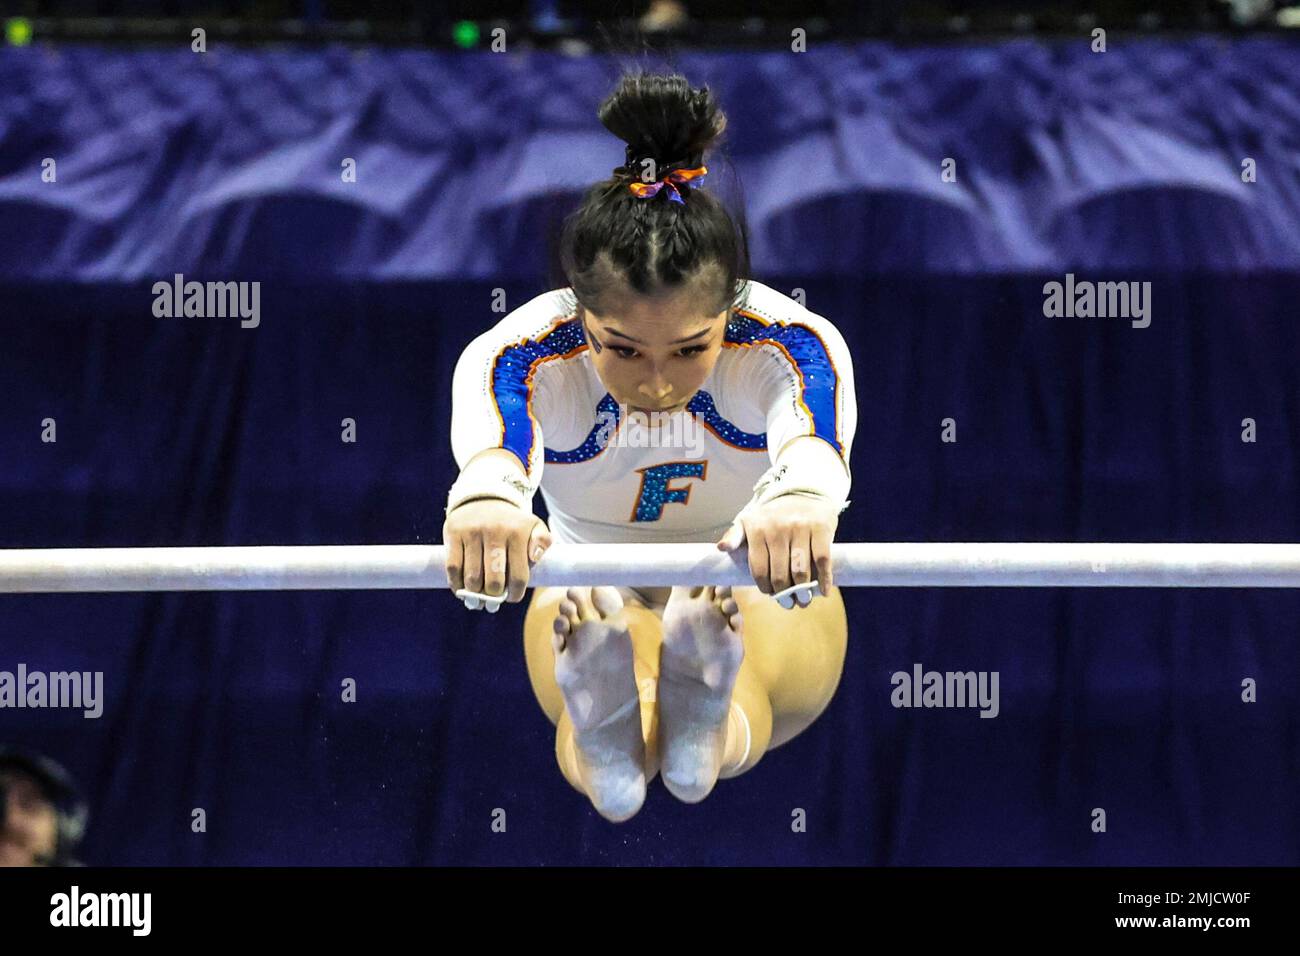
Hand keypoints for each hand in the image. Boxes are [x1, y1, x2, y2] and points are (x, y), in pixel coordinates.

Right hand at [443, 499, 551, 605]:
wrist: (484, 499)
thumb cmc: (511, 523)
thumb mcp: (533, 526)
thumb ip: (542, 541)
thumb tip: (536, 557)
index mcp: (517, 533)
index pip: (518, 576)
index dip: (514, 594)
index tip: (511, 598)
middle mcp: (495, 531)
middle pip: (494, 581)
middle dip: (494, 597)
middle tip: (493, 601)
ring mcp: (472, 532)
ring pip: (472, 577)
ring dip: (474, 594)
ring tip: (478, 599)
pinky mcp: (454, 533)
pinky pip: (453, 568)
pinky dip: (456, 584)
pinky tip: (462, 589)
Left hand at [716, 494, 837, 602]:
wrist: (803, 491)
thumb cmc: (773, 514)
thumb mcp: (749, 521)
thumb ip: (734, 536)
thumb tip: (721, 548)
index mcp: (757, 529)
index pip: (758, 570)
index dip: (765, 587)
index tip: (771, 594)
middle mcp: (777, 529)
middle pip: (780, 574)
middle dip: (784, 594)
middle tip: (789, 602)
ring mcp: (800, 528)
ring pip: (800, 571)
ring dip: (803, 592)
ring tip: (804, 600)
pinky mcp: (821, 529)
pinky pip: (822, 560)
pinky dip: (824, 579)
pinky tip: (823, 591)